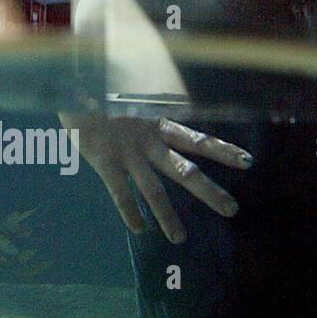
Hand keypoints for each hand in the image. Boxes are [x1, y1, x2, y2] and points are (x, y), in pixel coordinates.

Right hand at [59, 111, 251, 242]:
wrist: (68, 78)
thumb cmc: (99, 93)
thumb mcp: (128, 102)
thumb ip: (143, 115)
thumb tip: (158, 122)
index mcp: (157, 124)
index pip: (197, 139)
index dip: (222, 150)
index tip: (247, 162)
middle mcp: (148, 140)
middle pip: (185, 169)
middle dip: (208, 191)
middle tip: (233, 211)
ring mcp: (126, 152)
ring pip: (153, 189)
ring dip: (167, 215)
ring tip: (180, 239)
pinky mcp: (103, 159)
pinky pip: (119, 191)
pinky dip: (129, 210)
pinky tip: (139, 229)